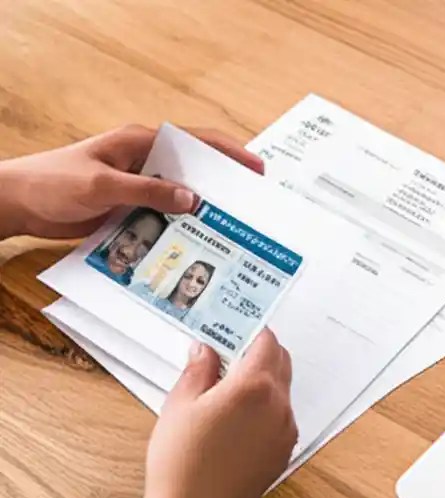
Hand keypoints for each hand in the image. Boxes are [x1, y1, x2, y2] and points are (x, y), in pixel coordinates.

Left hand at [0, 124, 263, 239]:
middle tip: (253, 205)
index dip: (230, 153)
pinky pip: (163, 216)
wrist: (16, 203)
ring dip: (202, 211)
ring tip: (233, 229)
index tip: (257, 170)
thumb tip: (192, 199)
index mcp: (140, 143)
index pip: (195, 141)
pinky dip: (180, 227)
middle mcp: (144, 162)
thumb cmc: (51, 183)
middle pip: (194, 170)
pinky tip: (196, 244)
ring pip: (181, 196)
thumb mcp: (101, 185)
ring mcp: (138, 186)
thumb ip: (146, 191)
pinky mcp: (130, 208)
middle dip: (223, 185)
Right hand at [144, 329, 296, 497]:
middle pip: (281, 364)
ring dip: (263, 383)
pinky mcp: (284, 452)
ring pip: (282, 392)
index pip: (267, 343)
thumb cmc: (181, 460)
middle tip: (230, 355)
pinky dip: (265, 409)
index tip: (235, 330)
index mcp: (254, 386)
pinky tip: (235, 421)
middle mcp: (279, 406)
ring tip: (226, 391)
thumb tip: (205, 349)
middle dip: (260, 354)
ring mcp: (286, 430)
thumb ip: (199, 370)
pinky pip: (281, 418)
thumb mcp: (180, 405)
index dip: (252, 332)